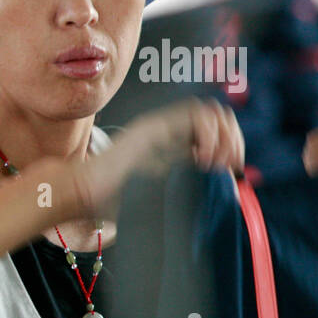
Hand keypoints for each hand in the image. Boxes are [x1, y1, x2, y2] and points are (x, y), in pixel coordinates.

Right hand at [68, 96, 245, 221]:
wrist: (84, 196)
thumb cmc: (114, 205)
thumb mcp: (165, 200)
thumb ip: (192, 195)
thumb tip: (232, 196)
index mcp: (175, 150)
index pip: (217, 133)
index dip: (233, 146)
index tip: (234, 169)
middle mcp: (170, 135)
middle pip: (218, 118)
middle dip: (233, 138)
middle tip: (230, 164)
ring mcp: (160, 128)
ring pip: (210, 111)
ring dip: (223, 134)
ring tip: (216, 160)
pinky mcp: (152, 127)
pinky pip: (193, 114)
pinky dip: (208, 132)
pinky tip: (203, 157)